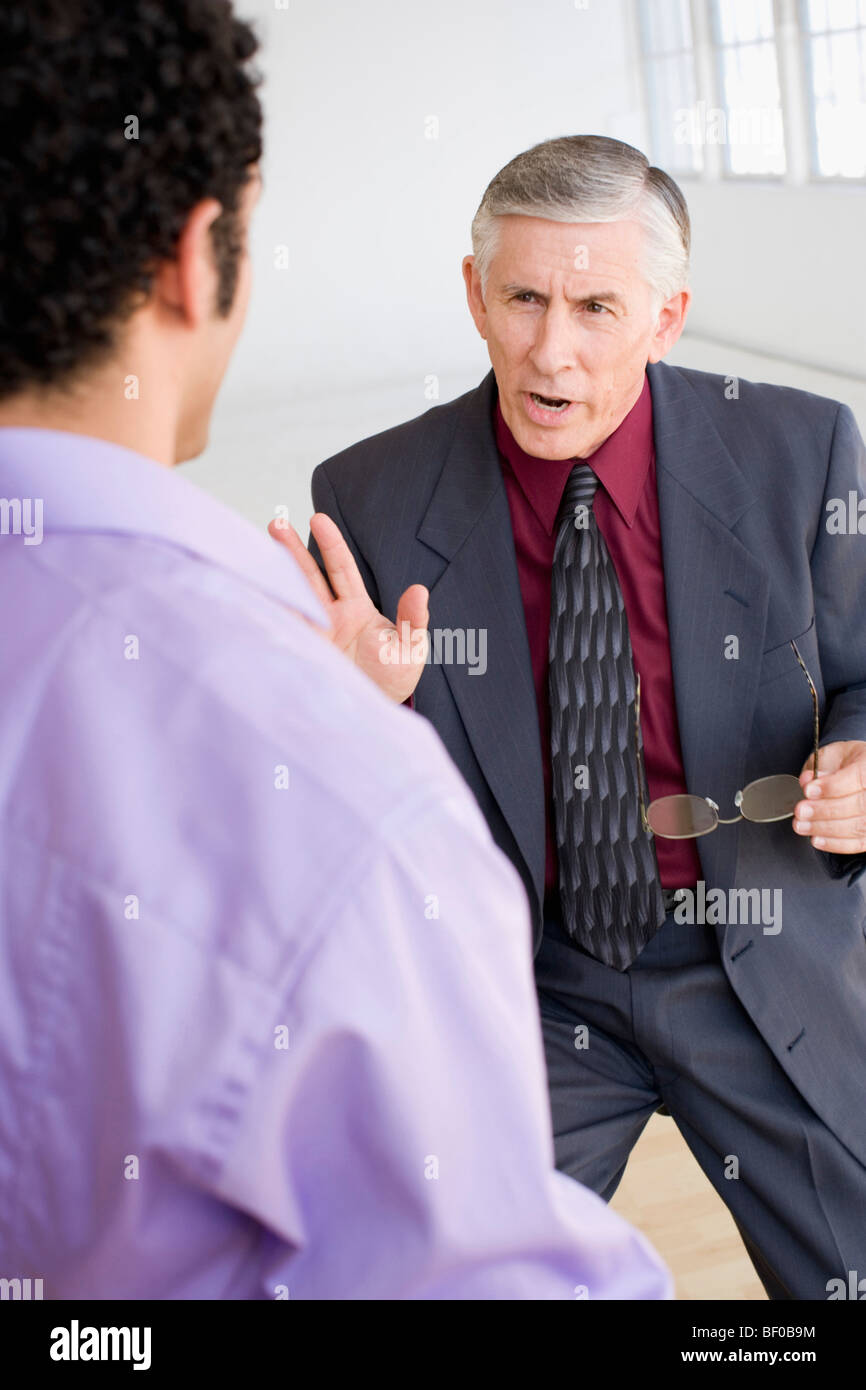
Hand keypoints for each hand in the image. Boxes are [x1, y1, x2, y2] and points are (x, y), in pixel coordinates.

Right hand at [268, 512, 428, 702]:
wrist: (376, 710)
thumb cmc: (395, 676)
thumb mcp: (410, 647)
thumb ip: (412, 619)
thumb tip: (420, 590)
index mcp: (356, 608)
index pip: (340, 568)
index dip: (330, 544)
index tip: (318, 519)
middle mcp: (330, 616)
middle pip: (308, 575)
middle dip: (291, 549)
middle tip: (276, 523)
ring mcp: (313, 634)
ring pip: (291, 596)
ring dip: (275, 575)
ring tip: (255, 553)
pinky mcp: (302, 652)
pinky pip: (282, 627)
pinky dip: (268, 610)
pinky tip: (252, 592)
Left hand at [793, 740, 865, 853]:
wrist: (858, 772)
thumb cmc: (846, 764)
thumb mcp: (832, 756)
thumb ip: (821, 768)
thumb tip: (808, 781)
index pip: (859, 778)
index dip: (832, 787)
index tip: (809, 791)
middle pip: (860, 805)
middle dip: (825, 811)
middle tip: (801, 811)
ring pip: (859, 826)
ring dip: (826, 828)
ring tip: (802, 825)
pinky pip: (859, 843)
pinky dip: (835, 843)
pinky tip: (816, 838)